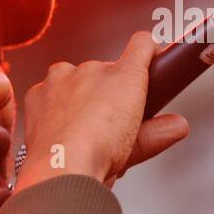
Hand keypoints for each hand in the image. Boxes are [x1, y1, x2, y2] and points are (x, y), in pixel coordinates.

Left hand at [13, 31, 189, 192]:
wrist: (60, 168)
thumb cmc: (97, 155)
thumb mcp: (137, 146)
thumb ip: (158, 133)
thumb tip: (177, 127)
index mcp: (123, 76)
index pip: (141, 45)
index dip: (147, 51)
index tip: (149, 58)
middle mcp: (91, 70)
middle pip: (103, 71)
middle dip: (107, 92)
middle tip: (108, 121)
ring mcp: (60, 79)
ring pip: (73, 79)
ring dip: (78, 97)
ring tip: (80, 130)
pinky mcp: (36, 93)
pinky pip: (47, 92)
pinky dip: (52, 108)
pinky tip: (58, 130)